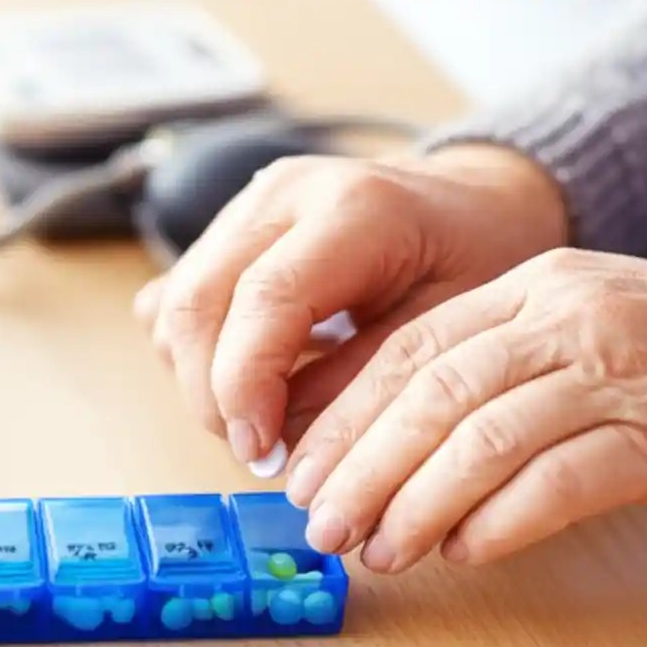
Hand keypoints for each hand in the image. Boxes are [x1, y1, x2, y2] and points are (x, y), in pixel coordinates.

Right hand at [133, 145, 568, 465]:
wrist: (470, 202)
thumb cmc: (473, 262)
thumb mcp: (448, 330)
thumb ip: (365, 383)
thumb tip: (284, 443)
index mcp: (353, 208)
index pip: (265, 298)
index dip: (245, 385)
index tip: (259, 451)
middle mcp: (282, 195)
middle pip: (197, 300)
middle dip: (212, 394)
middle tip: (258, 452)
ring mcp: (243, 206)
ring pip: (173, 304)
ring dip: (200, 378)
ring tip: (264, 416)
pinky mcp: (221, 231)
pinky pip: (173, 300)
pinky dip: (195, 352)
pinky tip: (251, 375)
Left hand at [291, 248, 646, 571]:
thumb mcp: (566, 320)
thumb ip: (480, 361)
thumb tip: (380, 435)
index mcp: (527, 289)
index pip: (408, 350)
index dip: (343, 415)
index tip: (302, 472)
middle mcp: (562, 321)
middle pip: (433, 396)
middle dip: (363, 468)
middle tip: (324, 524)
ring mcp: (614, 375)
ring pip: (485, 441)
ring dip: (417, 505)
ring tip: (381, 551)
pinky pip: (560, 483)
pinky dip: (501, 522)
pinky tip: (464, 550)